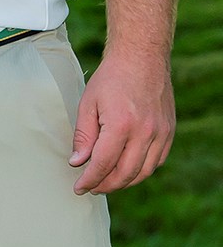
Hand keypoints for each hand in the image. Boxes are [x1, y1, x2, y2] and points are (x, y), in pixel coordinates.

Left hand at [70, 50, 173, 193]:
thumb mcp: (88, 104)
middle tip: (91, 188)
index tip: (79, 188)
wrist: (141, 58)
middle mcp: (145, 132)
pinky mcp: (169, 131)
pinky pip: (156, 161)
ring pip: (143, 171)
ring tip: (107, 182)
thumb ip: (83, 136)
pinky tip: (127, 170)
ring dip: (124, 182)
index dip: (90, 180)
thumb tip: (78, 163)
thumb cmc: (111, 79)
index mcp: (121, 125)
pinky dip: (141, 170)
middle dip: (106, 185)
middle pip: (125, 173)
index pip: (103, 163)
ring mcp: (161, 133)